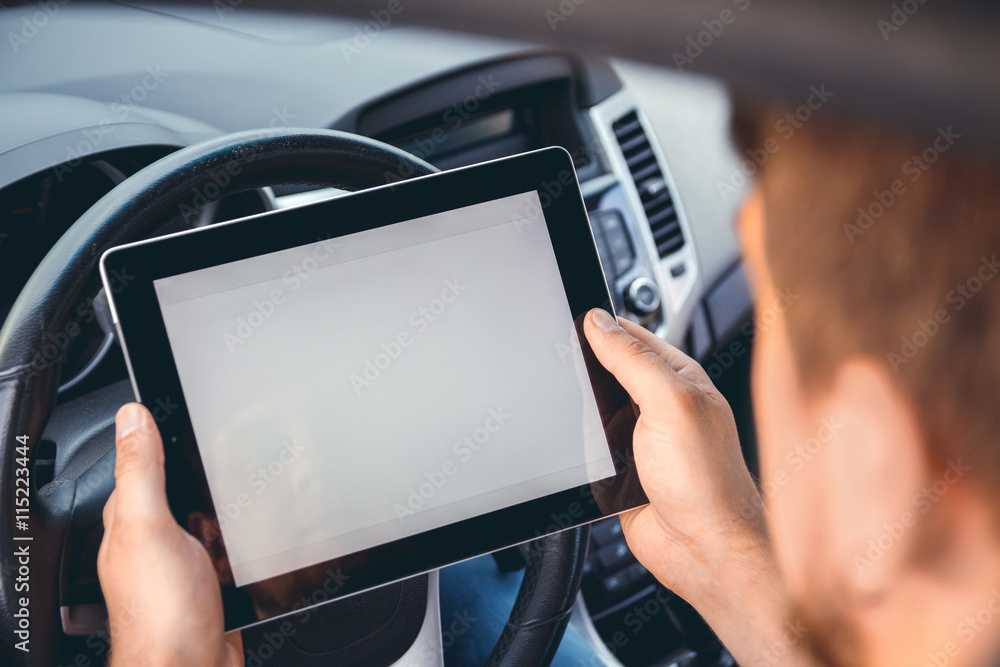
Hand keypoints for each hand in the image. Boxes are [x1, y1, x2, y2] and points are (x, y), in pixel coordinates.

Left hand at [98, 403, 243, 666]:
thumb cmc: (162, 613)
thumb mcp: (150, 526)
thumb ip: (142, 471)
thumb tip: (132, 416)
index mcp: (130, 519)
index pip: (142, 463)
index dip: (162, 435)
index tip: (189, 408)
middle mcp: (153, 539)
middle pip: (181, 487)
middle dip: (207, 471)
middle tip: (238, 451)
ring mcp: (182, 561)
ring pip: (210, 516)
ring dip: (230, 506)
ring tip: (255, 490)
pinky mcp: (210, 581)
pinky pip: (229, 546)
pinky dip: (244, 537)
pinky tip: (256, 534)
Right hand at [584, 310, 800, 663]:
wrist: (705, 551)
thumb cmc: (708, 482)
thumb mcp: (670, 403)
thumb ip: (634, 360)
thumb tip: (599, 323)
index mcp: (679, 378)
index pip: (631, 336)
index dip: (600, 326)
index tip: (567, 320)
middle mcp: (660, 406)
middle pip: (607, 372)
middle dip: (583, 370)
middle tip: (560, 366)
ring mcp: (640, 439)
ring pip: (593, 411)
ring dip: (579, 412)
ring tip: (567, 408)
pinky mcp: (621, 471)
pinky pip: (588, 449)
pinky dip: (577, 448)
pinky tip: (575, 448)